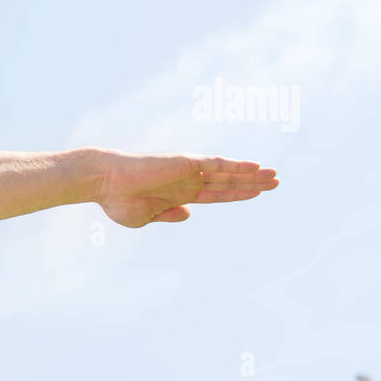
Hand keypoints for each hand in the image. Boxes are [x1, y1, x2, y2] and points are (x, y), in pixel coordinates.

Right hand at [94, 150, 278, 227]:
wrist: (104, 183)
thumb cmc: (117, 201)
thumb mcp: (145, 217)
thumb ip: (168, 215)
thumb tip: (189, 214)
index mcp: (178, 195)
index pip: (215, 194)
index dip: (237, 194)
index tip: (257, 194)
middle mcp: (187, 181)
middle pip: (227, 182)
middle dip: (252, 183)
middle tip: (276, 182)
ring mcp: (187, 171)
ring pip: (227, 172)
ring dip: (252, 174)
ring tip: (275, 175)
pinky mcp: (185, 162)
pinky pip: (217, 163)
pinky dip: (236, 165)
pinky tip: (256, 166)